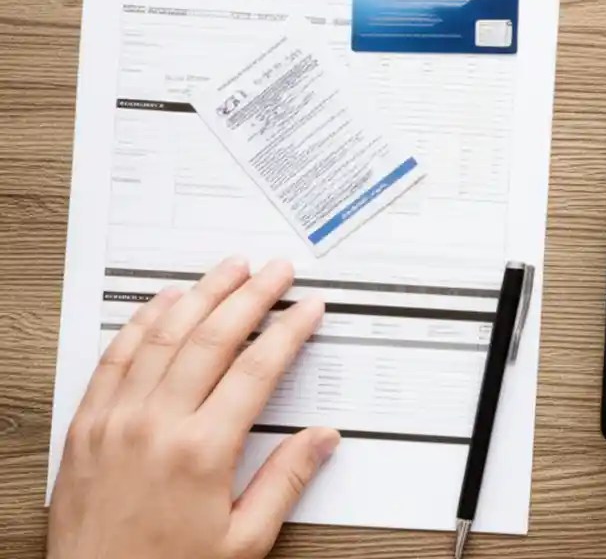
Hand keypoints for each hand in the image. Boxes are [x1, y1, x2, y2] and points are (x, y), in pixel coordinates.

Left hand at [47, 257, 339, 558]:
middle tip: (275, 272)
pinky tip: (161, 303)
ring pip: (162, 337)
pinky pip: (115, 359)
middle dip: (250, 296)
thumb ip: (285, 483)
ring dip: (199, 296)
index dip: (288, 331)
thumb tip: (321, 439)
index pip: (257, 370)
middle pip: (212, 339)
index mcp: (201, 453)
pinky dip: (140, 323)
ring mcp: (116, 422)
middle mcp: (155, 427)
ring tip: (227, 270)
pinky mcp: (87, 428)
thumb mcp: (243, 541)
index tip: (307, 309)